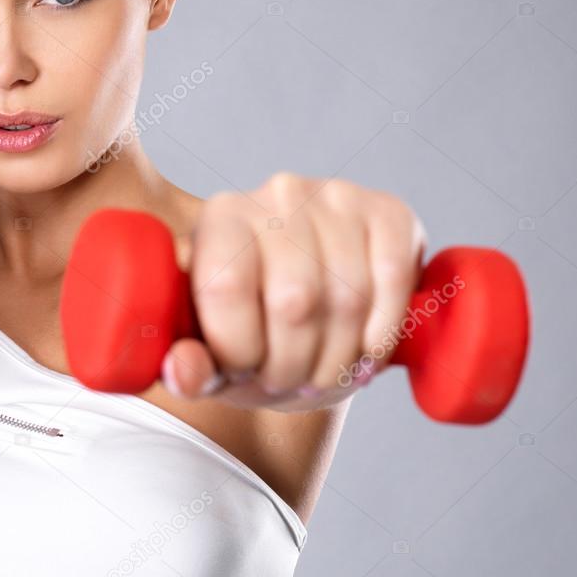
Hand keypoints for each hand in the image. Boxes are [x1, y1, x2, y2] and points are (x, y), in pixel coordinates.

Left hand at [163, 172, 426, 410]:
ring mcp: (336, 197)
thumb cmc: (252, 326)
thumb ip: (186, 368)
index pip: (226, 287)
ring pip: (347, 298)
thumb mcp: (211, 353)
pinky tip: (366, 352)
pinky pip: (394, 278)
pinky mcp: (389, 211)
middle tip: (288, 381)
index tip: (243, 371)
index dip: (238, 350)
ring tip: (322, 373)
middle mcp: (277, 195)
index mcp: (220, 218)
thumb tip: (182, 372)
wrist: (313, 299)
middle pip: (293, 301)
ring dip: (339, 359)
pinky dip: (384, 331)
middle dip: (292, 366)